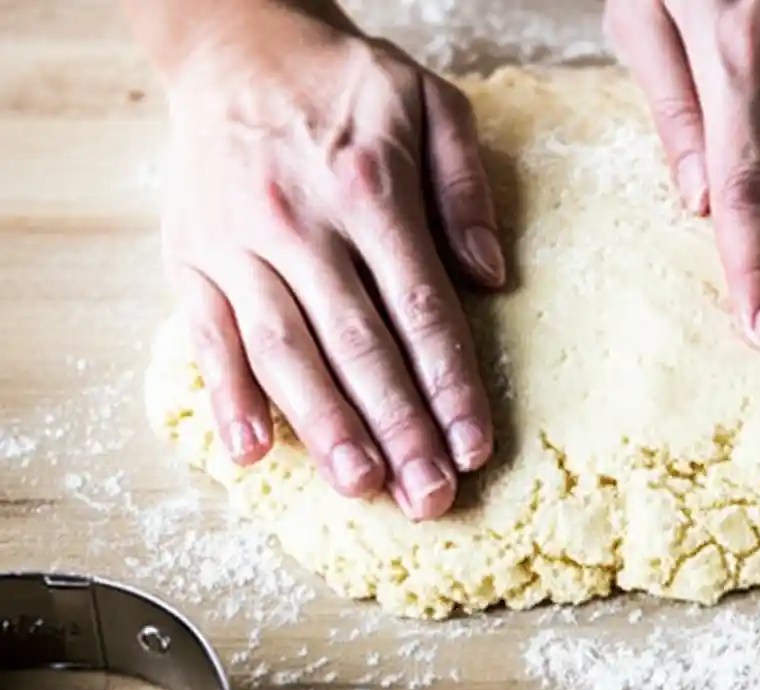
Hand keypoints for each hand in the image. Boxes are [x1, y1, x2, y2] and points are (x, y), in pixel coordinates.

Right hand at [129, 1, 503, 519]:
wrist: (233, 46)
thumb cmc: (344, 82)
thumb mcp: (430, 101)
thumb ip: (465, 188)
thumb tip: (492, 277)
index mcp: (370, 191)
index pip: (421, 309)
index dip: (450, 385)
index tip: (474, 447)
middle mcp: (301, 225)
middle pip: (358, 346)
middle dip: (398, 429)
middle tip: (428, 498)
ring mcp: (239, 247)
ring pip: (285, 352)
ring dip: (324, 427)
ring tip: (360, 487)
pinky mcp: (191, 258)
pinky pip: (208, 337)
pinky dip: (228, 395)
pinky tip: (252, 452)